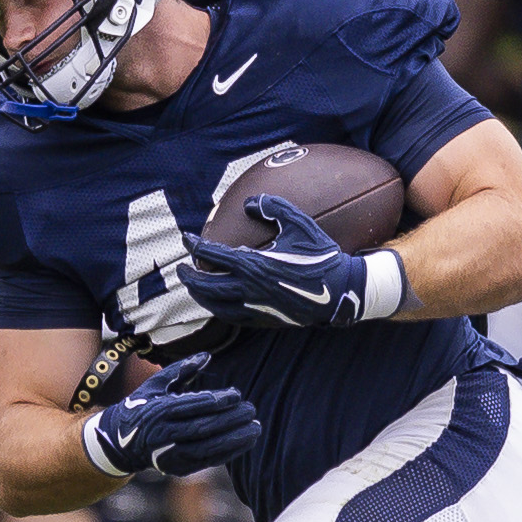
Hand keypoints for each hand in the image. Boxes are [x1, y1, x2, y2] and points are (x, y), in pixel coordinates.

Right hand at [83, 353, 261, 479]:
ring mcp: (170, 454)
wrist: (121, 443)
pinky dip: (229, 452)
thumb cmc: (142, 407)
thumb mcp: (155, 385)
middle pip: (203, 427)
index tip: (237, 394)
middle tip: (251, 410)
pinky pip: (208, 461)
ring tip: (255, 428)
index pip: (192, 405)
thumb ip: (181, 370)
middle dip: (231, 419)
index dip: (217, 401)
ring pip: (208, 447)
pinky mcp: (178, 468)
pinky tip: (246, 442)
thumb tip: (206, 356)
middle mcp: (164, 434)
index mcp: (158, 410)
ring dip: (235, 438)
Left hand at [181, 196, 407, 328]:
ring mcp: (256, 307)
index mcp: (254, 264)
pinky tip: (218, 303)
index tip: (186, 238)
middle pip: (206, 285)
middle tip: (181, 269)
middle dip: (189, 277)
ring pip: (215, 305)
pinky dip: (219, 309)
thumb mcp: (300, 224)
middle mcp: (249, 288)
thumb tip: (250, 202)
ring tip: (195, 287)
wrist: (340, 292)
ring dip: (200, 296)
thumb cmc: (321, 256)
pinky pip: (232, 317)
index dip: (194, 246)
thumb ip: (274, 208)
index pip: (212, 254)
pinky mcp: (264, 319)